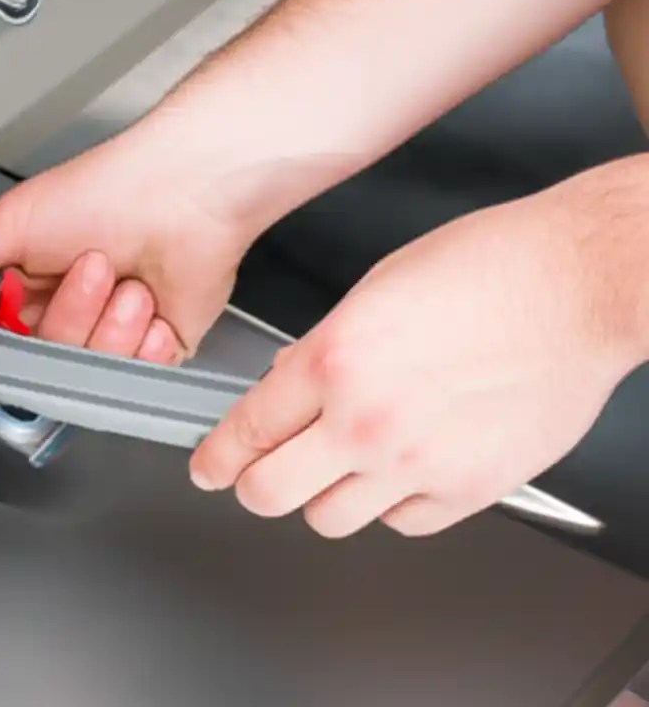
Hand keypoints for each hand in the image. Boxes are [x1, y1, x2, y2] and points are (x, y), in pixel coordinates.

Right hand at [0, 130, 257, 362]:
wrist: (184, 191)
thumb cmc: (106, 191)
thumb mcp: (8, 227)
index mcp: (31, 288)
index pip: (4, 341)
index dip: (11, 335)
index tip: (17, 315)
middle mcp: (72, 313)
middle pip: (51, 357)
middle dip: (74, 312)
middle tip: (95, 264)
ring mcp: (116, 333)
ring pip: (96, 368)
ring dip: (115, 321)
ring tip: (133, 277)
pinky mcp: (161, 348)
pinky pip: (140, 372)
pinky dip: (150, 338)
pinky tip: (160, 301)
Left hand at [191, 174, 646, 537]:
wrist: (582, 283)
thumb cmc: (491, 269)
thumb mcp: (375, 290)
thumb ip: (321, 351)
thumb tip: (285, 390)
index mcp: (334, 360)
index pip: (246, 430)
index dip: (217, 456)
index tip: (210, 467)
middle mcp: (367, 419)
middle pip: (269, 494)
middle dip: (255, 486)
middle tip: (261, 475)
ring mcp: (417, 462)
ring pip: (329, 520)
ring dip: (325, 496)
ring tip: (346, 464)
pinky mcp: (468, 488)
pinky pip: (402, 524)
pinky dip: (393, 505)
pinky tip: (405, 468)